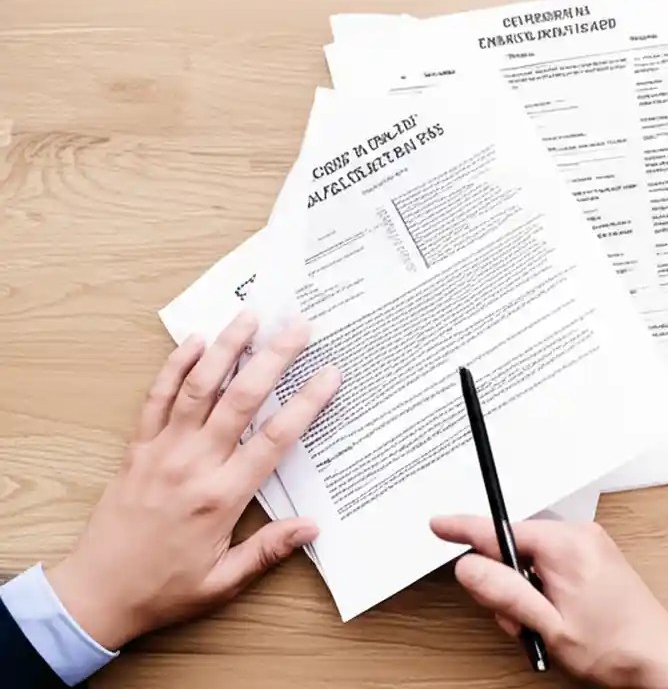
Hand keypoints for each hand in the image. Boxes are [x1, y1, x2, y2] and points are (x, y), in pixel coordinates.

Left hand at [47, 312, 340, 649]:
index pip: (274, 439)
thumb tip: (312, 527)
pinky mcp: (137, 448)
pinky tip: (193, 342)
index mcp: (221, 497)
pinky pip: (157, 398)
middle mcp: (193, 465)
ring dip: (225, 348)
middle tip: (297, 326)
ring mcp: (162, 451)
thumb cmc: (163, 589)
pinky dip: (175, 367)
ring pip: (199, 388)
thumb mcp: (223, 581)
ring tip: (248, 316)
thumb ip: (268, 550)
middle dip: (272, 357)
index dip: (306, 403)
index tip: (329, 375)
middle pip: (241, 399)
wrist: (96, 593)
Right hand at [431, 516, 667, 688]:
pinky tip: (554, 617)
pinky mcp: (596, 557)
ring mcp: (590, 545)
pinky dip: (543, 588)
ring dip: (525, 593)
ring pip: (532, 560)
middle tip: (518, 620)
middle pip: (515, 547)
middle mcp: (580, 536)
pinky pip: (553, 563)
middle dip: (506, 585)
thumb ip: (504, 592)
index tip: (439, 526)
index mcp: (566, 546)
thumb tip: (468, 567)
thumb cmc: (613, 647)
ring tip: (543, 625)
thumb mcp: (548, 625)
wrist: (657, 659)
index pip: (500, 529)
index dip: (464, 530)